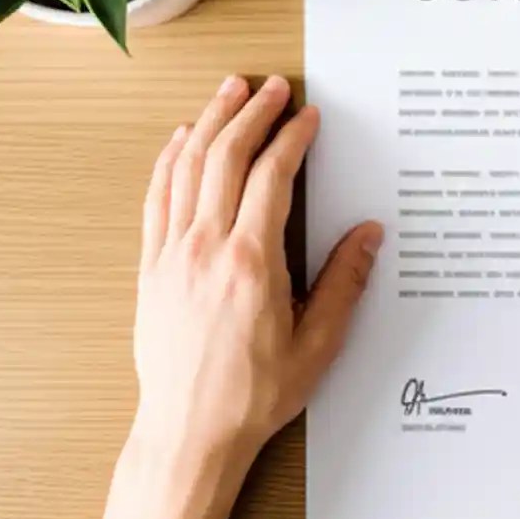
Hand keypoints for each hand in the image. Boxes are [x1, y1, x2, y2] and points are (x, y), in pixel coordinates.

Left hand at [133, 74, 382, 457]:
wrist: (189, 432)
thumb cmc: (253, 395)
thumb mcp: (317, 345)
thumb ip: (344, 284)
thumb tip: (368, 235)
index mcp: (251, 263)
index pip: (271, 177)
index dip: (291, 138)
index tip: (307, 116)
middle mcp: (205, 248)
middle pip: (225, 157)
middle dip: (252, 113)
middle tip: (272, 86)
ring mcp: (171, 255)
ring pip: (186, 167)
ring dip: (209, 122)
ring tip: (228, 91)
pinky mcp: (151, 268)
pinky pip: (157, 197)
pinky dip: (170, 160)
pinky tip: (182, 140)